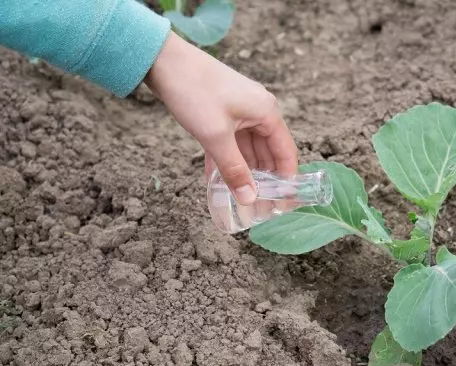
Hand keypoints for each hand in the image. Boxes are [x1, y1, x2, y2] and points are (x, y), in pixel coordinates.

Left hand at [144, 31, 297, 204]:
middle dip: (264, 181)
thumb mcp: (216, 137)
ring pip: (248, 151)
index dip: (287, 180)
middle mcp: (259, 112)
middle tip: (261, 209)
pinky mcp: (223, 114)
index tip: (284, 205)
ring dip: (244, 174)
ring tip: (241, 201)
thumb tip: (250, 199)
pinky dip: (227, 161)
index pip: (286, 153)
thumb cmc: (194, 92)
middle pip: (268, 153)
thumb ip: (234, 170)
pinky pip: (231, 144)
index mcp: (267, 113)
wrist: (163, 61)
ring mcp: (241, 112)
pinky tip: (218, 183)